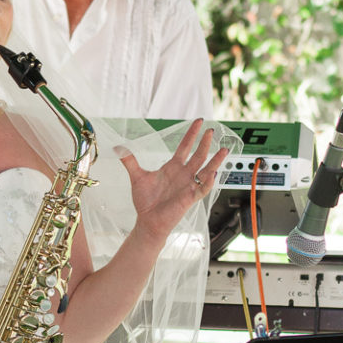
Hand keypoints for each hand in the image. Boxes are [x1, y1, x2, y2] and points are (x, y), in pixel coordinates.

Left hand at [117, 118, 228, 243]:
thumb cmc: (145, 201)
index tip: (199, 122)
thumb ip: (130, 161)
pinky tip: (213, 174)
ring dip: (215, 161)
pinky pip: (202, 189)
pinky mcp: (189, 198)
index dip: (191, 134)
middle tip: (211, 130)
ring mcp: (188, 186)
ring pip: (206, 170)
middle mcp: (183, 175)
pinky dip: (208, 182)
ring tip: (224, 150)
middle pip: (198, 155)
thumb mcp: (137, 177)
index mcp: (173, 167)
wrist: (147, 220)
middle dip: (204, 143)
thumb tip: (118, 148)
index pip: (185, 147)